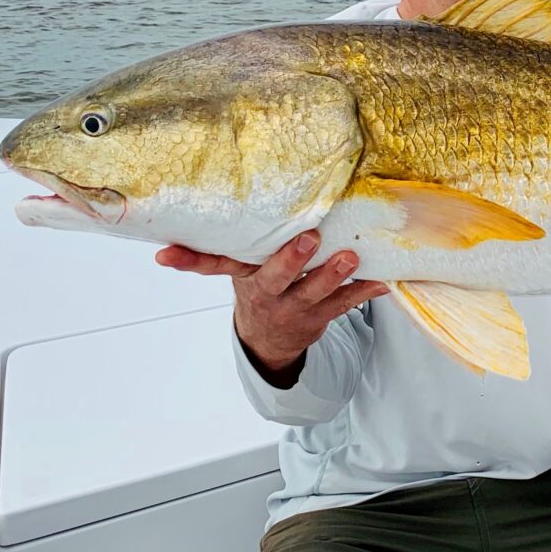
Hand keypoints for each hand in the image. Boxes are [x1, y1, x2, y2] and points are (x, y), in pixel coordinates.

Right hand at [156, 231, 387, 384]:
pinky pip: (344, 304)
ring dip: (333, 275)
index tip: (168, 254)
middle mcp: (266, 293)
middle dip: (291, 260)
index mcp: (244, 276)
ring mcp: (294, 309)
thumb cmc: (260, 286)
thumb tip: (195, 210)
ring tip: (351, 257)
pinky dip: (364, 291)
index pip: (213, 265)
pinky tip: (381, 281)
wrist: (268, 341)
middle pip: (275, 278)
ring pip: (314, 293)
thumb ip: (229, 247)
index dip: (190, 260)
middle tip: (309, 239)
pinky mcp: (320, 318)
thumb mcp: (240, 269)